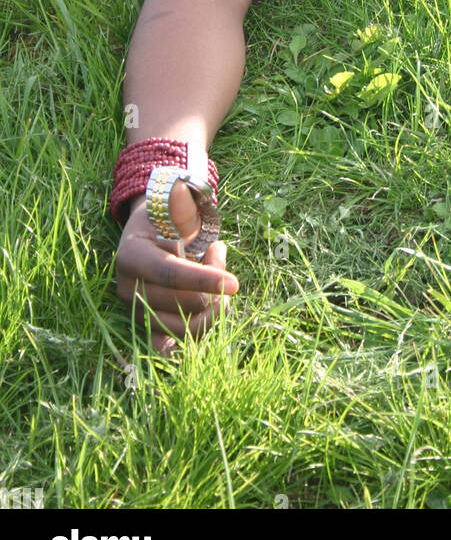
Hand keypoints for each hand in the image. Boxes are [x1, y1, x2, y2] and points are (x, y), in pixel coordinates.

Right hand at [115, 185, 238, 356]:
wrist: (152, 233)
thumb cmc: (168, 216)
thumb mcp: (174, 204)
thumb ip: (182, 203)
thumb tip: (184, 192)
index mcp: (131, 256)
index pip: (169, 274)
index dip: (203, 279)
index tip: (234, 283)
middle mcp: (128, 290)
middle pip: (182, 304)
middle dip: (213, 284)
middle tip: (218, 253)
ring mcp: (136, 314)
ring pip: (185, 328)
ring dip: (213, 307)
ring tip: (218, 278)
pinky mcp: (147, 330)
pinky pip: (173, 347)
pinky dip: (198, 333)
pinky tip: (212, 309)